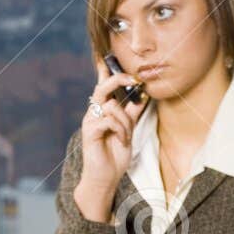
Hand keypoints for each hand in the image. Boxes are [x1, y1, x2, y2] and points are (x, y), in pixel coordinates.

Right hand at [73, 57, 147, 221]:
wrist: (105, 177)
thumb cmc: (115, 155)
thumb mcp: (128, 130)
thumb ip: (133, 113)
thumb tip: (144, 96)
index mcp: (102, 110)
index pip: (102, 85)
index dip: (104, 70)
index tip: (107, 55)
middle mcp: (93, 112)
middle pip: (103, 87)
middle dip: (119, 79)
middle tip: (134, 80)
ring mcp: (90, 121)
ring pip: (111, 106)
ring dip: (125, 120)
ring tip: (127, 135)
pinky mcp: (90, 131)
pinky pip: (109, 120)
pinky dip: (121, 130)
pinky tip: (122, 141)